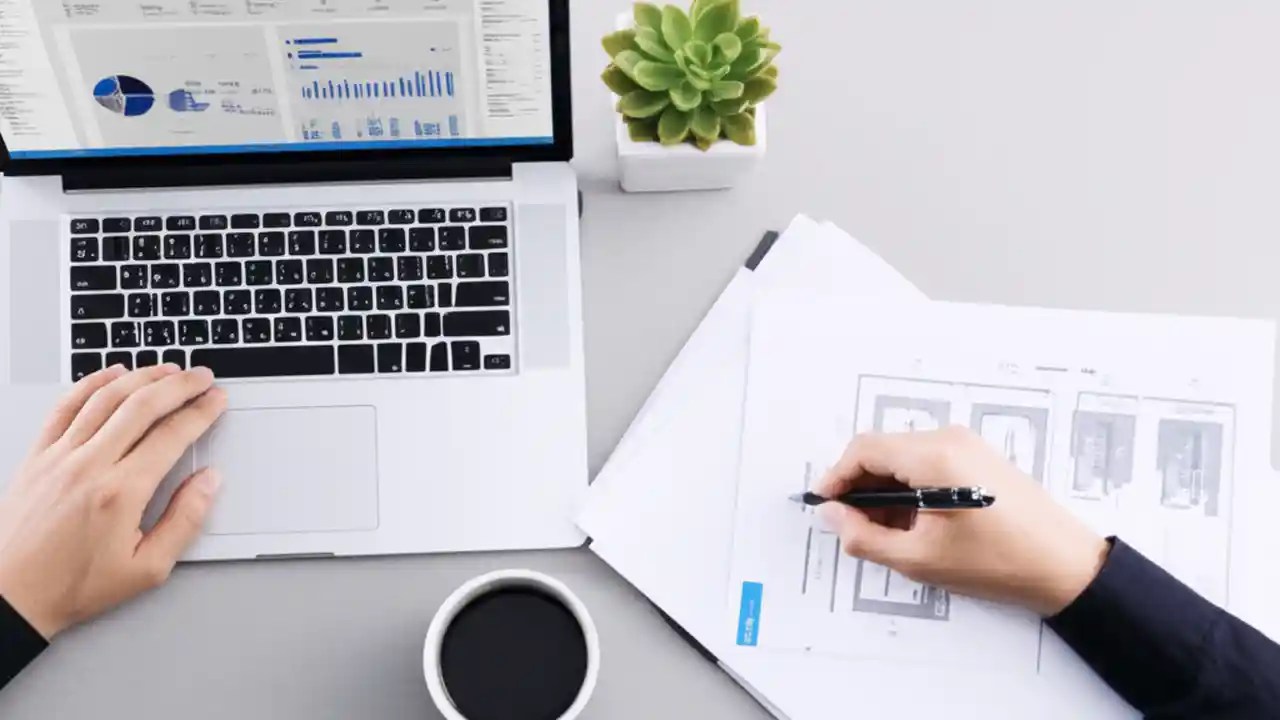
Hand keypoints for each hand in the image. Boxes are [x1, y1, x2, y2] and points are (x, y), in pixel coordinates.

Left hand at [0, 364, 226, 637]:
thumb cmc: (73, 586)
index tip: (217, 401)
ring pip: (106, 398)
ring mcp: (59, 457)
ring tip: (168, 369)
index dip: (201, 412)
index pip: (172, 435)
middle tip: (202, 377)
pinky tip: (111, 375)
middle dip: (180, 385)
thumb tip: (209, 483)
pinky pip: (66, 406)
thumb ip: (185, 521)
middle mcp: (89, 466)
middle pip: (142, 406)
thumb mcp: (146, 569)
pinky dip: (92, 383)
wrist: (10, 596)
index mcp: (121, 492)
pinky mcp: (37, 456)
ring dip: (142, 376)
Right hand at [815, 426, 1108, 615]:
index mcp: (935, 457)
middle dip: (860, 487)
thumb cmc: (999, 562)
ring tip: (886, 532)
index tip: (824, 504)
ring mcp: (967, 445)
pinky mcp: (978, 458)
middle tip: (852, 526)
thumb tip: (833, 517)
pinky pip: (928, 463)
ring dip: (885, 490)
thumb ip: (865, 536)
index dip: (837, 477)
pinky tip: (913, 523)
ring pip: (904, 458)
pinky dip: (910, 488)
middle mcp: (950, 439)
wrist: (1065, 567)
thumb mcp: (919, 558)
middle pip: (883, 451)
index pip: (864, 449)